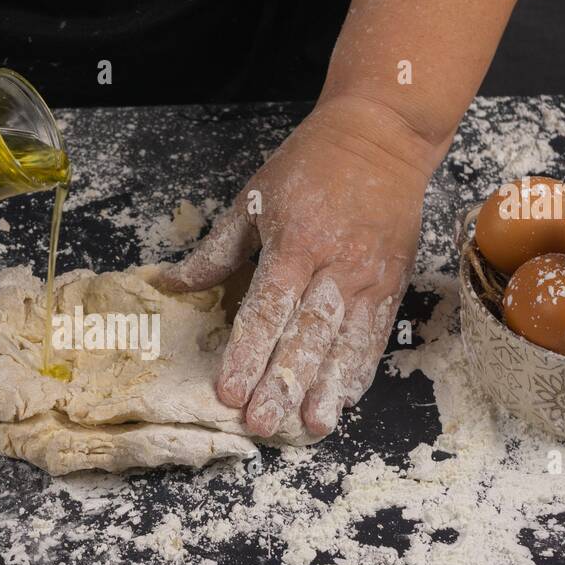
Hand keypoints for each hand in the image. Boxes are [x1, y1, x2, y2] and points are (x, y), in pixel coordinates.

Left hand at [157, 95, 441, 436]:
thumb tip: (171, 283)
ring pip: (346, 343)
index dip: (247, 354)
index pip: (267, 311)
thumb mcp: (255, 199)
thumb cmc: (309, 166)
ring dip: (326, 388)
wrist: (381, 137)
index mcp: (294, 244)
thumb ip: (217, 251)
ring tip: (311, 426)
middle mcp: (334, 267)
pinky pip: (376, 335)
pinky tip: (345, 399)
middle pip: (306, 336)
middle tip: (263, 424)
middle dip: (283, 384)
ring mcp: (369, 278)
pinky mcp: (393, 283)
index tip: (229, 392)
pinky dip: (361, 369)